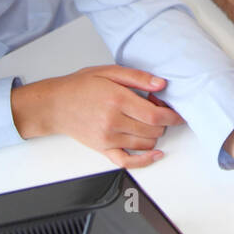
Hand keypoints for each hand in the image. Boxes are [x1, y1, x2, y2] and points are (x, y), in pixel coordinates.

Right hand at [10, 63, 184, 167]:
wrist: (55, 105)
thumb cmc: (80, 87)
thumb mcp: (109, 72)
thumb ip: (137, 77)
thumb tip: (160, 84)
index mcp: (116, 100)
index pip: (154, 114)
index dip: (172, 115)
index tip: (178, 113)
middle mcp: (113, 121)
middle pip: (153, 129)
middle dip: (164, 121)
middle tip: (160, 110)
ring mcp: (108, 138)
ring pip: (145, 143)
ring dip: (155, 134)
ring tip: (150, 122)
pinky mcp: (103, 149)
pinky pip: (127, 161)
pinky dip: (144, 160)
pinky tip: (155, 154)